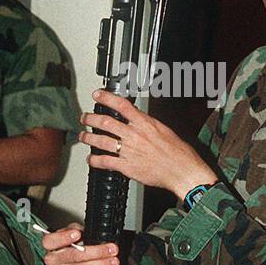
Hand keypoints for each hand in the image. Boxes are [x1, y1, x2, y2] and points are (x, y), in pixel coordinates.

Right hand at [41, 222, 120, 264]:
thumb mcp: (72, 233)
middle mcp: (51, 260)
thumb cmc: (70, 247)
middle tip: (111, 250)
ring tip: (112, 262)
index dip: (63, 238)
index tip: (78, 234)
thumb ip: (77, 230)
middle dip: (95, 252)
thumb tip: (87, 231)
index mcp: (50, 245)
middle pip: (71, 256)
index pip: (50, 241)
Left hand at [79, 90, 216, 197]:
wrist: (183, 170)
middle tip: (84, 117)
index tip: (97, 94)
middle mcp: (134, 135)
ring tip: (83, 136)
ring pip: (101, 140)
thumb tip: (139, 119)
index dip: (107, 97)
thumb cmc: (178, 152)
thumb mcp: (164, 130)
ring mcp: (129, 150)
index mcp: (145, 124)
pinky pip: (105, 161)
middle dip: (91, 118)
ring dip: (89, 137)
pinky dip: (94, 160)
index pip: (122, 105)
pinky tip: (91, 159)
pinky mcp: (126, 166)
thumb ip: (147, 124)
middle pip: (106, 122)